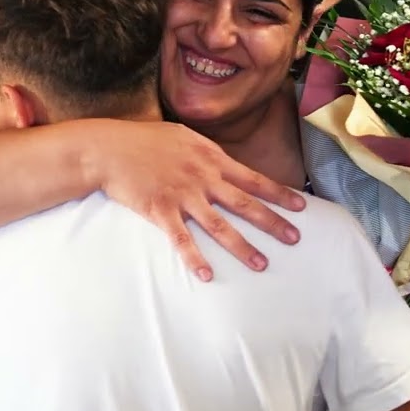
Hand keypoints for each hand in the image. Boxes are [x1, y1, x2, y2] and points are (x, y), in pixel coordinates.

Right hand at [91, 120, 305, 280]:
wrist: (108, 148)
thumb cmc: (144, 140)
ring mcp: (182, 195)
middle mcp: (202, 177)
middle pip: (244, 203)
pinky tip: (207, 274)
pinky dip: (195, 257)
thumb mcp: (182, 136)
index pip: (253, 178)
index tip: (301, 206)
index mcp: (210, 157)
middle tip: (295, 238)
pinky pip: (182, 239)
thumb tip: (223, 161)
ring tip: (261, 264)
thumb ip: (206, 151)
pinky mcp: (160, 211)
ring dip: (242, 246)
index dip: (278, 192)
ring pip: (219, 225)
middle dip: (272, 222)